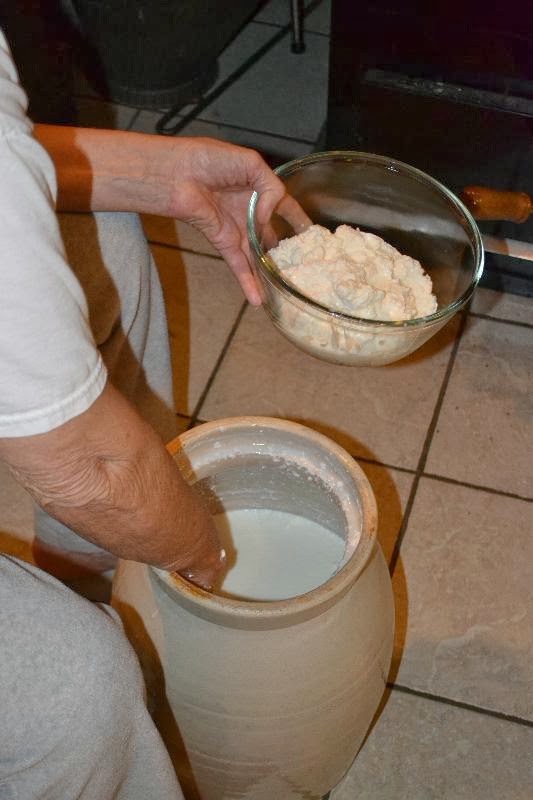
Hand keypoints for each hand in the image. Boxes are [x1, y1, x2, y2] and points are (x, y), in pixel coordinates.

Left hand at [166, 137, 307, 303]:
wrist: (176, 173)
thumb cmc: (208, 159)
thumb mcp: (250, 163)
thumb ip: (270, 188)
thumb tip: (268, 217)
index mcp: (255, 187)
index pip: (283, 204)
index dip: (296, 217)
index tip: (310, 232)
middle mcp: (247, 210)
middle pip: (271, 234)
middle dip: (285, 250)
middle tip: (303, 265)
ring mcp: (236, 228)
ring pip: (256, 255)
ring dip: (268, 273)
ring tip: (285, 289)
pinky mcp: (223, 241)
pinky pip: (238, 265)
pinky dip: (248, 282)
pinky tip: (258, 299)